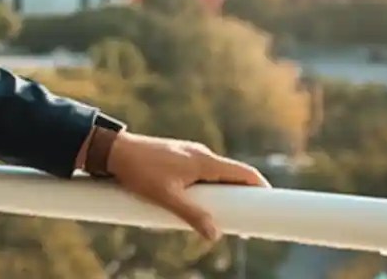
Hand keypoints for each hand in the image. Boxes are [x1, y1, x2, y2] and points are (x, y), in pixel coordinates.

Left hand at [106, 132, 270, 241]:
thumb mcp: (166, 197)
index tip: (272, 206)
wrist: (113, 150)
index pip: (244, 173)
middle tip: (248, 220)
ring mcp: (189, 154)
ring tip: (225, 216)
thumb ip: (192, 215)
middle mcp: (200, 154)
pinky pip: (202, 174)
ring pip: (216, 175)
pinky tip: (199, 203)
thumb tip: (215, 235)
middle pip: (233, 175)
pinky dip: (209, 188)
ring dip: (224, 193)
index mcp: (204, 161)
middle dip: (243, 196)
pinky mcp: (177, 158)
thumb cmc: (139, 170)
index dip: (261, 189)